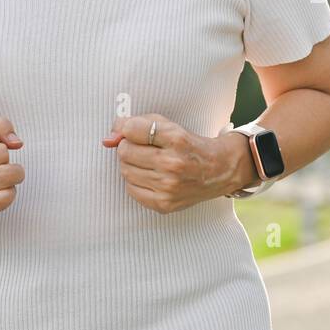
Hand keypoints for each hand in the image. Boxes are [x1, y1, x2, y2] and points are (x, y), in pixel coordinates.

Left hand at [102, 113, 253, 212]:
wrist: (220, 170)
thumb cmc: (191, 146)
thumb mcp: (170, 126)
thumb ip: (138, 124)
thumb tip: (109, 137)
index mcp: (177, 139)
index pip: (133, 129)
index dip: (128, 128)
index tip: (134, 131)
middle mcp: (173, 164)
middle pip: (125, 151)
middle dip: (129, 147)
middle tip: (143, 148)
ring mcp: (168, 187)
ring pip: (125, 171)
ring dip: (132, 165)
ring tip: (149, 163)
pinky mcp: (164, 204)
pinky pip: (131, 190)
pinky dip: (136, 182)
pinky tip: (151, 177)